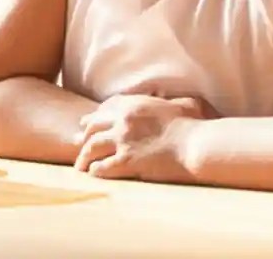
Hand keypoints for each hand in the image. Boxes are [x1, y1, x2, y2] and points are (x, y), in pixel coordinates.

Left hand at [73, 94, 201, 181]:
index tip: (85, 122)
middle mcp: (124, 120)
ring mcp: (123, 140)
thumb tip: (167, 97)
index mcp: (135, 105)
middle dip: (83, 136)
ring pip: (91, 147)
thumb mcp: (181, 103)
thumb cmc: (193, 126)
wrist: (195, 144)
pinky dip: (95, 171)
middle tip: (77, 143)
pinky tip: (93, 174)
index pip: (106, 108)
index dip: (93, 116)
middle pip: (93, 127)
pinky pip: (102, 167)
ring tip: (80, 166)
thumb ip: (169, 100)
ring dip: (84, 157)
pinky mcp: (126, 161)